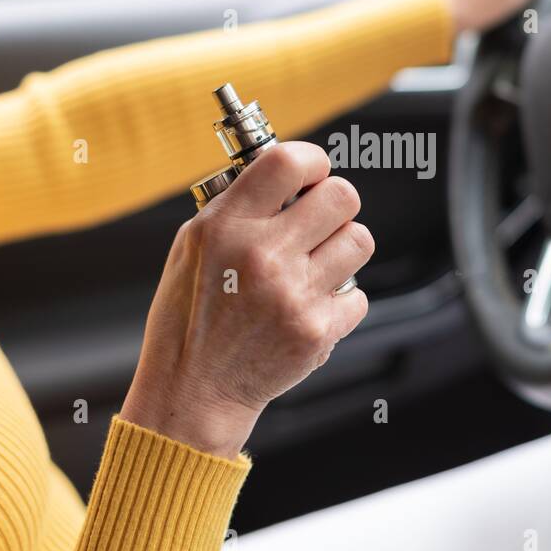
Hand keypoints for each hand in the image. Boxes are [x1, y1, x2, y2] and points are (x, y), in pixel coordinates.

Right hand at [121, 143, 371, 458]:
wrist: (193, 390)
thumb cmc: (190, 316)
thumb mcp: (192, 246)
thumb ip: (238, 206)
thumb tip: (288, 173)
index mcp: (226, 226)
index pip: (288, 162)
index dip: (312, 161)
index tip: (312, 173)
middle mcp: (262, 255)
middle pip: (343, 196)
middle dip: (336, 203)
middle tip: (319, 220)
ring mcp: (293, 295)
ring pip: (359, 241)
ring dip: (343, 248)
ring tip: (315, 264)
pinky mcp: (316, 331)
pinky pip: (357, 294)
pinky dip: (340, 301)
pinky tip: (309, 308)